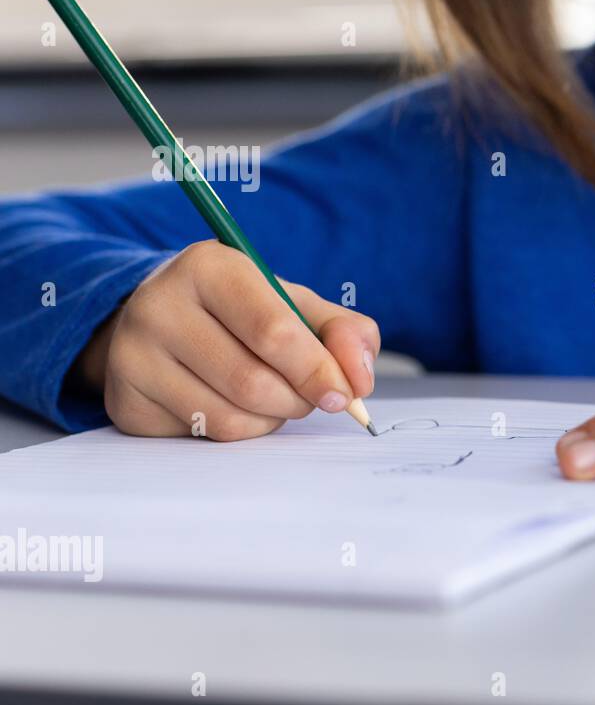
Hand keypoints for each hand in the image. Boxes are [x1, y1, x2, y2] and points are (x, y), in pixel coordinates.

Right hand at [76, 239, 379, 440]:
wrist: (164, 322)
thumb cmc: (244, 312)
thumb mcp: (296, 305)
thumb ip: (344, 332)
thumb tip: (360, 377)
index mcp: (208, 267)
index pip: (272, 331)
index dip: (317, 370)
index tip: (345, 394)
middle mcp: (158, 306)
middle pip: (252, 382)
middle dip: (298, 399)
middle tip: (312, 395)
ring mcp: (132, 356)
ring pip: (229, 418)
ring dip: (272, 419)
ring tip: (273, 395)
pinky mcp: (125, 402)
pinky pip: (204, 437)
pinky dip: (239, 431)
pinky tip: (233, 403)